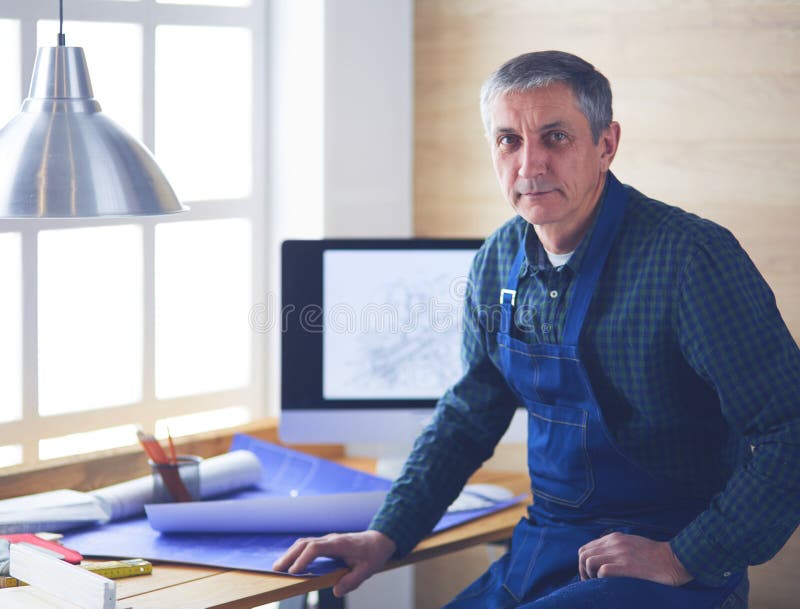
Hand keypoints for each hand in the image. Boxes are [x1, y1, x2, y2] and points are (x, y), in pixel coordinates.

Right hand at [273, 530, 396, 596]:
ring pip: (304, 542)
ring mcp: (328, 540)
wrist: (379, 540)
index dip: (303, 559)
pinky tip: (291, 563)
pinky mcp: (327, 544)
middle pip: (305, 543)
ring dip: (290, 553)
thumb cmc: (373, 554)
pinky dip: (297, 553)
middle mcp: (330, 539)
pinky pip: (308, 545)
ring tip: (278, 567)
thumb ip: (352, 581)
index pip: (315, 548)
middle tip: (276, 569)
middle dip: (289, 555)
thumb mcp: (367, 570)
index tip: (294, 572)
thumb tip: (336, 591)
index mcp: (339, 544)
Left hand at [578, 532, 692, 586]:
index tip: (588, 576)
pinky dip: (600, 579)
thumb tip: (602, 560)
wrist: (675, 559)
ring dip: (589, 575)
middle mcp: (614, 543)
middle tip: (589, 583)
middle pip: (583, 554)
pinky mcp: (627, 566)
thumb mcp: (632, 544)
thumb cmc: (655, 556)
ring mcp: (620, 554)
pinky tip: (608, 584)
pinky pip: (602, 571)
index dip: (583, 563)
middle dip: (582, 570)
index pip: (586, 548)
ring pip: (589, 561)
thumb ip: (616, 547)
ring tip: (597, 585)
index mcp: (614, 538)